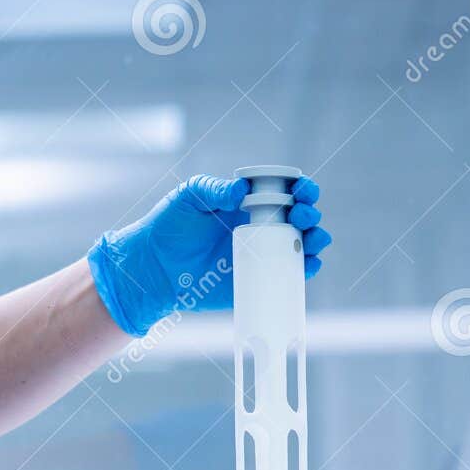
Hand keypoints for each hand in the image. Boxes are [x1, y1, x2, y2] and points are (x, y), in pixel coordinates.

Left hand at [87, 174, 330, 336]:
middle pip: (299, 219)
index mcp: (248, 203)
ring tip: (313, 239)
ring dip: (315, 241)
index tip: (303, 190)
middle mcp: (260, 228)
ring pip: (301, 247)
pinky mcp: (257, 280)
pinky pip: (288, 276)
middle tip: (302, 215)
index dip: (301, 188)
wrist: (154, 269)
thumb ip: (216, 189)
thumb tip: (243, 189)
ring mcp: (261, 255)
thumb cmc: (168, 227)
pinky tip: (309, 264)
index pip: (285, 191)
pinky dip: (305, 270)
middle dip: (310, 214)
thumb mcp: (190, 197)